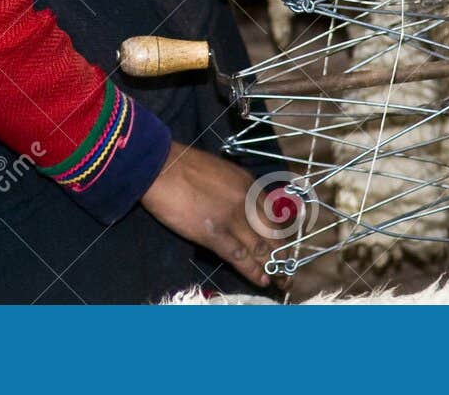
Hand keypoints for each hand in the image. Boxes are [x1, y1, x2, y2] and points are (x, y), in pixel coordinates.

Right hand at [140, 141, 280, 287]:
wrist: (160, 166)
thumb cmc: (184, 166)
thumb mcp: (222, 172)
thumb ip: (237, 190)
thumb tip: (244, 208)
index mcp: (248, 183)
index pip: (273, 214)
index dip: (280, 234)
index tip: (283, 248)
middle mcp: (246, 201)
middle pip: (273, 233)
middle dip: (282, 255)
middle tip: (288, 272)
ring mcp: (232, 218)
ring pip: (260, 248)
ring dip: (273, 268)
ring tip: (280, 282)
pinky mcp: (214, 234)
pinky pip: (240, 257)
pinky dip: (253, 271)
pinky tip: (261, 281)